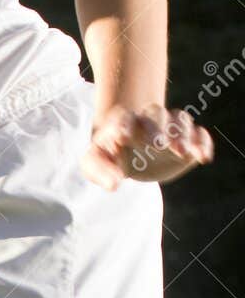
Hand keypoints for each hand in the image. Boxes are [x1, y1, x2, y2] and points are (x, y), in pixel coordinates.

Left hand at [82, 104, 213, 188]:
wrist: (131, 152)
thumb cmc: (109, 156)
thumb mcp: (95, 163)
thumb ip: (98, 170)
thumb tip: (114, 184)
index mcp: (123, 122)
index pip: (122, 117)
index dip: (123, 124)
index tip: (122, 136)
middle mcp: (148, 120)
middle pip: (155, 114)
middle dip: (157, 128)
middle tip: (159, 145)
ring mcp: (170, 127)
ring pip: (179, 119)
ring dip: (182, 134)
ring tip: (181, 153)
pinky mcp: (188, 138)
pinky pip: (199, 133)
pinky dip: (202, 142)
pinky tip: (202, 157)